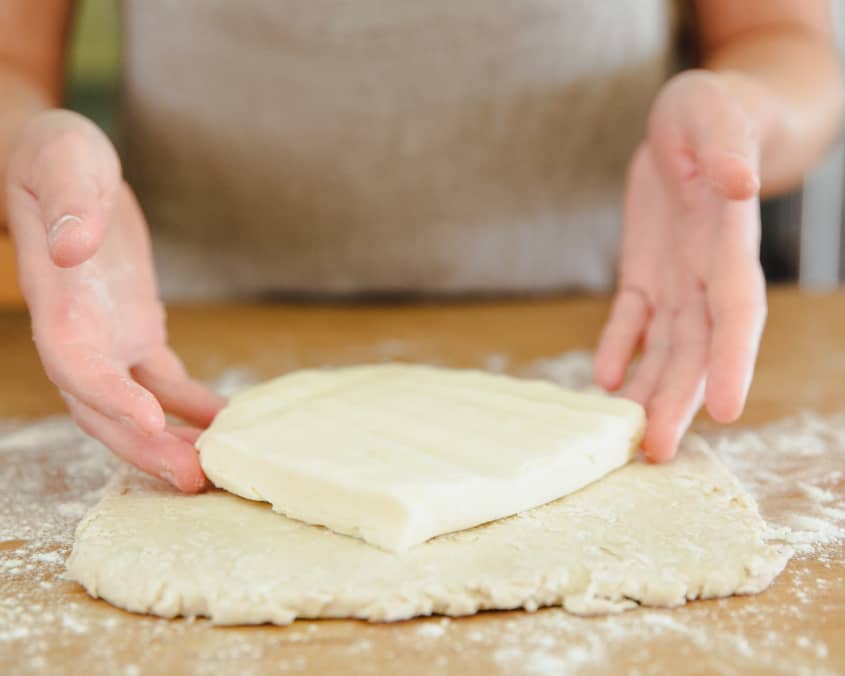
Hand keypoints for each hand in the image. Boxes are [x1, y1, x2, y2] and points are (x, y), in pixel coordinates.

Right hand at [6, 110, 225, 490]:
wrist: (62, 164)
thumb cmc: (55, 157)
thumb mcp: (63, 164)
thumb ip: (66, 206)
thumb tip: (72, 245)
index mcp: (58, 300)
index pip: (74, 363)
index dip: (108, 396)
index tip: (153, 421)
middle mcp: (79, 332)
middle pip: (104, 407)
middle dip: (144, 447)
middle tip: (194, 479)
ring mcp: (108, 337)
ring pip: (136, 405)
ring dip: (171, 441)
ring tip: (216, 470)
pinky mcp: (137, 331)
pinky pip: (165, 382)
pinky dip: (192, 407)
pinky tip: (226, 426)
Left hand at [595, 70, 766, 460]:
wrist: (697, 123)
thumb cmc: (713, 112)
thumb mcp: (715, 116)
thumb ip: (726, 151)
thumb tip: (737, 185)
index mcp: (729, 242)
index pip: (736, 311)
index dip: (733, 360)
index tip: (725, 410)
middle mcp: (706, 272)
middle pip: (697, 348)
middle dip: (679, 399)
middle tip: (658, 452)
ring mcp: (676, 276)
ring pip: (665, 345)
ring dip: (649, 390)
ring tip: (628, 435)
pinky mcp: (646, 270)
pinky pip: (633, 317)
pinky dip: (620, 346)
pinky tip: (605, 379)